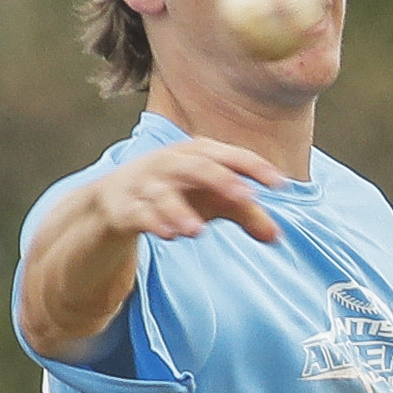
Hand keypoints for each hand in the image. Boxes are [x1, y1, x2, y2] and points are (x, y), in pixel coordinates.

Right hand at [83, 138, 286, 246]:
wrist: (113, 200)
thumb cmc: (175, 194)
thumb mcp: (211, 200)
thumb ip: (246, 213)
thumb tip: (277, 237)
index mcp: (194, 155)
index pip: (228, 155)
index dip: (253, 166)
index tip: (279, 183)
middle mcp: (169, 164)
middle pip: (197, 165)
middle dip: (221, 179)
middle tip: (245, 196)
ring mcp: (144, 184)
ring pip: (163, 193)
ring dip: (180, 210)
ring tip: (197, 231)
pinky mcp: (123, 207)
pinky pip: (138, 213)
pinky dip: (153, 222)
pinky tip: (169, 234)